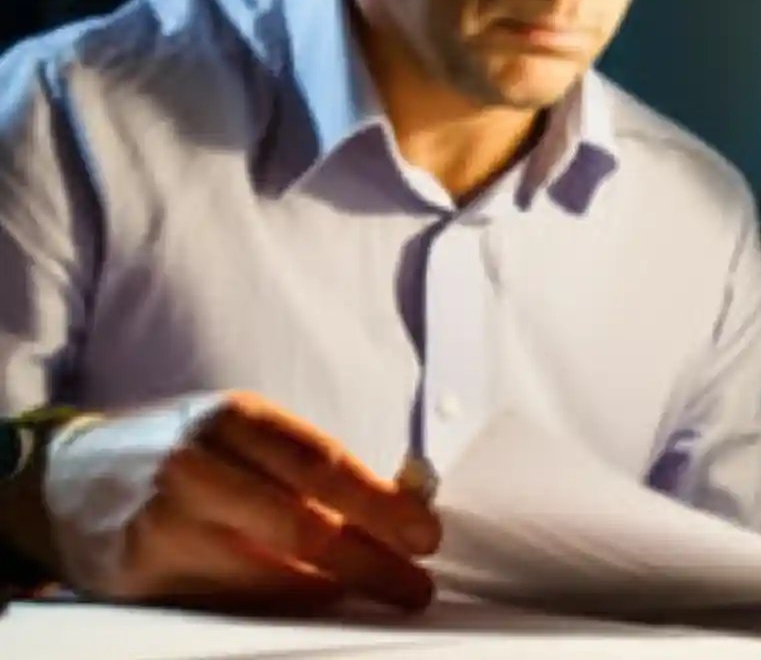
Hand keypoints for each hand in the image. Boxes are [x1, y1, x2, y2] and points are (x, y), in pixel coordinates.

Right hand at [45, 391, 439, 613]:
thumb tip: (400, 505)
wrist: (69, 482)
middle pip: (302, 523)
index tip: (425, 534)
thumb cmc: (187, 456)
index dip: (381, 504)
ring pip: (270, 571)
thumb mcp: (243, 436)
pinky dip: (286, 605)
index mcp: (236, 420)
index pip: (323, 464)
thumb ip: (310, 467)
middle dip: (372, 560)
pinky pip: (234, 600)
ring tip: (382, 595)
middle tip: (416, 584)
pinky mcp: (146, 572)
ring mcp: (168, 522)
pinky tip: (320, 601)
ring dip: (336, 589)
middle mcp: (200, 465)